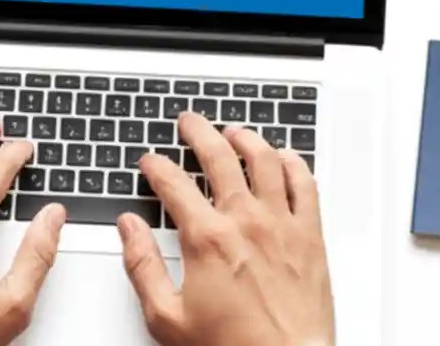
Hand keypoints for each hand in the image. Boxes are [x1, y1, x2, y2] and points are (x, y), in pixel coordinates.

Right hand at [119, 112, 333, 345]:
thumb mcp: (167, 317)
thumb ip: (142, 266)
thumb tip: (129, 229)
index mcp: (207, 239)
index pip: (173, 184)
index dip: (156, 166)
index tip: (150, 161)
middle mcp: (246, 221)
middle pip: (219, 156)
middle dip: (198, 132)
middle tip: (188, 123)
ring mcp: (281, 224)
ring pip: (264, 160)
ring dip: (245, 138)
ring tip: (233, 130)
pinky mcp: (310, 235)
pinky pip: (305, 184)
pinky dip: (293, 163)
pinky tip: (284, 157)